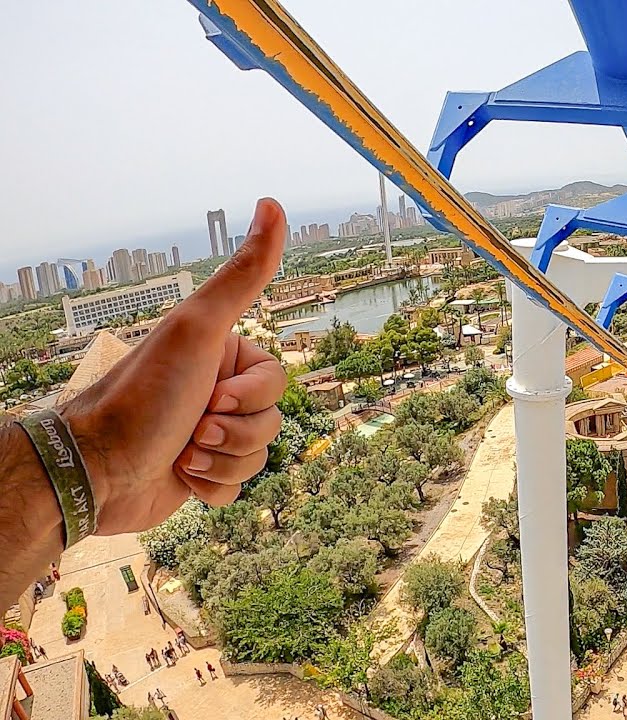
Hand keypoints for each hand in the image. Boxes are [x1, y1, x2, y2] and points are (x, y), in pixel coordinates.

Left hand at [63, 198, 287, 533]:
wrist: (94, 471)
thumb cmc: (143, 397)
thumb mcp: (198, 328)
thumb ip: (243, 274)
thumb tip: (273, 203)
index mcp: (222, 356)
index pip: (278, 381)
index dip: (251, 398)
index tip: (211, 397)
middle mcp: (216, 391)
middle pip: (272, 420)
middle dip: (236, 434)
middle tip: (193, 428)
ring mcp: (209, 434)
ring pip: (259, 455)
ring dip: (222, 462)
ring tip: (182, 455)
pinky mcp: (200, 475)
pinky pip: (238, 488)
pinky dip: (213, 488)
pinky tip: (182, 478)